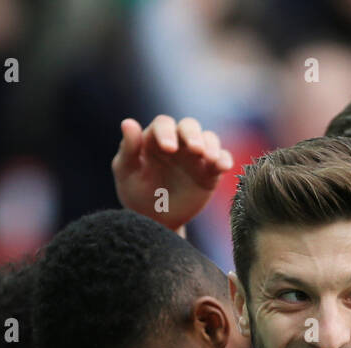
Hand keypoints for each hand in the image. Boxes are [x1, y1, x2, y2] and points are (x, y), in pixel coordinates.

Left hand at [112, 115, 232, 232]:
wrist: (156, 221)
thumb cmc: (136, 193)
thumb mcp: (127, 172)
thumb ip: (128, 149)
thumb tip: (127, 123)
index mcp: (155, 138)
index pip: (163, 124)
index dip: (166, 132)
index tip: (168, 149)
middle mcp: (177, 142)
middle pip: (189, 126)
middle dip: (193, 135)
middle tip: (195, 150)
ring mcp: (195, 156)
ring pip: (208, 139)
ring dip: (211, 146)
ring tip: (209, 159)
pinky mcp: (209, 172)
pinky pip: (221, 159)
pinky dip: (224, 160)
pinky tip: (223, 167)